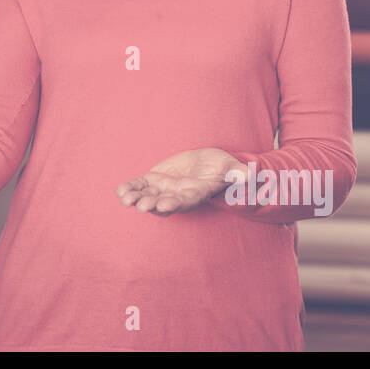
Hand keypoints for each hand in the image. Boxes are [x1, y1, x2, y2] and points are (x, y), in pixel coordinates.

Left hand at [116, 148, 247, 215]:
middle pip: (162, 203)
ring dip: (135, 198)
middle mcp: (177, 195)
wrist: (205, 163)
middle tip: (140, 206)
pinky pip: (139, 186)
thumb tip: (248, 176)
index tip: (164, 204)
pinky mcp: (153, 179)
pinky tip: (121, 190)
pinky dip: (130, 188)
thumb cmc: (221, 167)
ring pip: (147, 197)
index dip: (174, 203)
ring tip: (125, 199)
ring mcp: (163, 189)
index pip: (184, 201)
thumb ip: (236, 173)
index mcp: (194, 194)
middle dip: (151, 205)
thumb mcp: (230, 167)